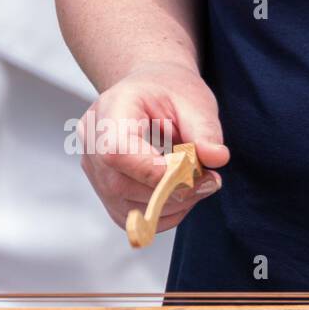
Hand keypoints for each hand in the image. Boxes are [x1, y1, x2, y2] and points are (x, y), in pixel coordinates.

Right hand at [75, 61, 229, 232]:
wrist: (150, 91)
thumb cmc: (170, 92)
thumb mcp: (195, 101)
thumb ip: (205, 130)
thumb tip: (216, 158)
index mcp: (109, 112)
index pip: (117, 153)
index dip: (157, 173)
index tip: (196, 172)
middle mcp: (91, 144)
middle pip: (122, 186)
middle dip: (174, 191)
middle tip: (209, 178)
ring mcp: (94, 171)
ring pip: (130, 208)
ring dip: (173, 204)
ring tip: (196, 180)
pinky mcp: (105, 193)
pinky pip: (133, 217)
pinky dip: (164, 213)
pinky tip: (180, 190)